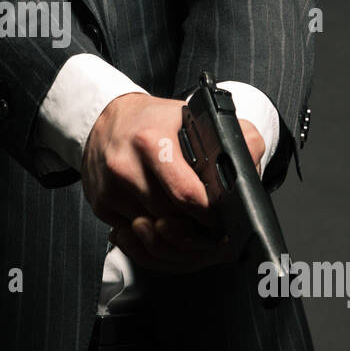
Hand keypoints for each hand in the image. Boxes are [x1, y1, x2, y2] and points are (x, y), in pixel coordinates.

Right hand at [83, 93, 264, 272]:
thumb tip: (249, 172)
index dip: (209, 214)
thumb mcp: (196, 117)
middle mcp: (125, 166)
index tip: (218, 218)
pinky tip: (157, 214)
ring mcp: (109, 188)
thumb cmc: (154, 121)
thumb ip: (235, 138)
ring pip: (152, 231)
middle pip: (171, 219)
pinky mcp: (99, 204)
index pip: (187, 196)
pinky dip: (149, 230)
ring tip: (183, 219)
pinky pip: (133, 233)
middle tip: (205, 224)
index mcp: (150, 141)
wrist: (105, 119)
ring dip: (171, 231)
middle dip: (192, 226)